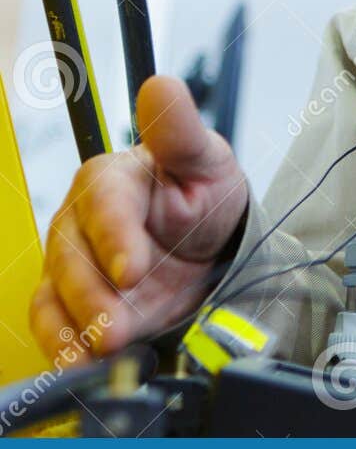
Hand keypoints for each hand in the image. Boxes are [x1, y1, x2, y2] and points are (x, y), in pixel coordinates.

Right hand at [30, 75, 248, 361]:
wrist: (210, 245)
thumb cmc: (202, 195)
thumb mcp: (206, 161)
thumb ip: (180, 130)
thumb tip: (160, 85)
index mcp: (112, 178)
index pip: (104, 204)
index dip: (115, 236)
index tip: (133, 268)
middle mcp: (81, 220)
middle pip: (73, 256)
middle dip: (95, 294)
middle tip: (118, 325)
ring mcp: (74, 263)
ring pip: (57, 293)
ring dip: (77, 325)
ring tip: (105, 349)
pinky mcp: (73, 301)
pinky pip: (53, 323)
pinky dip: (62, 345)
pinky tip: (79, 363)